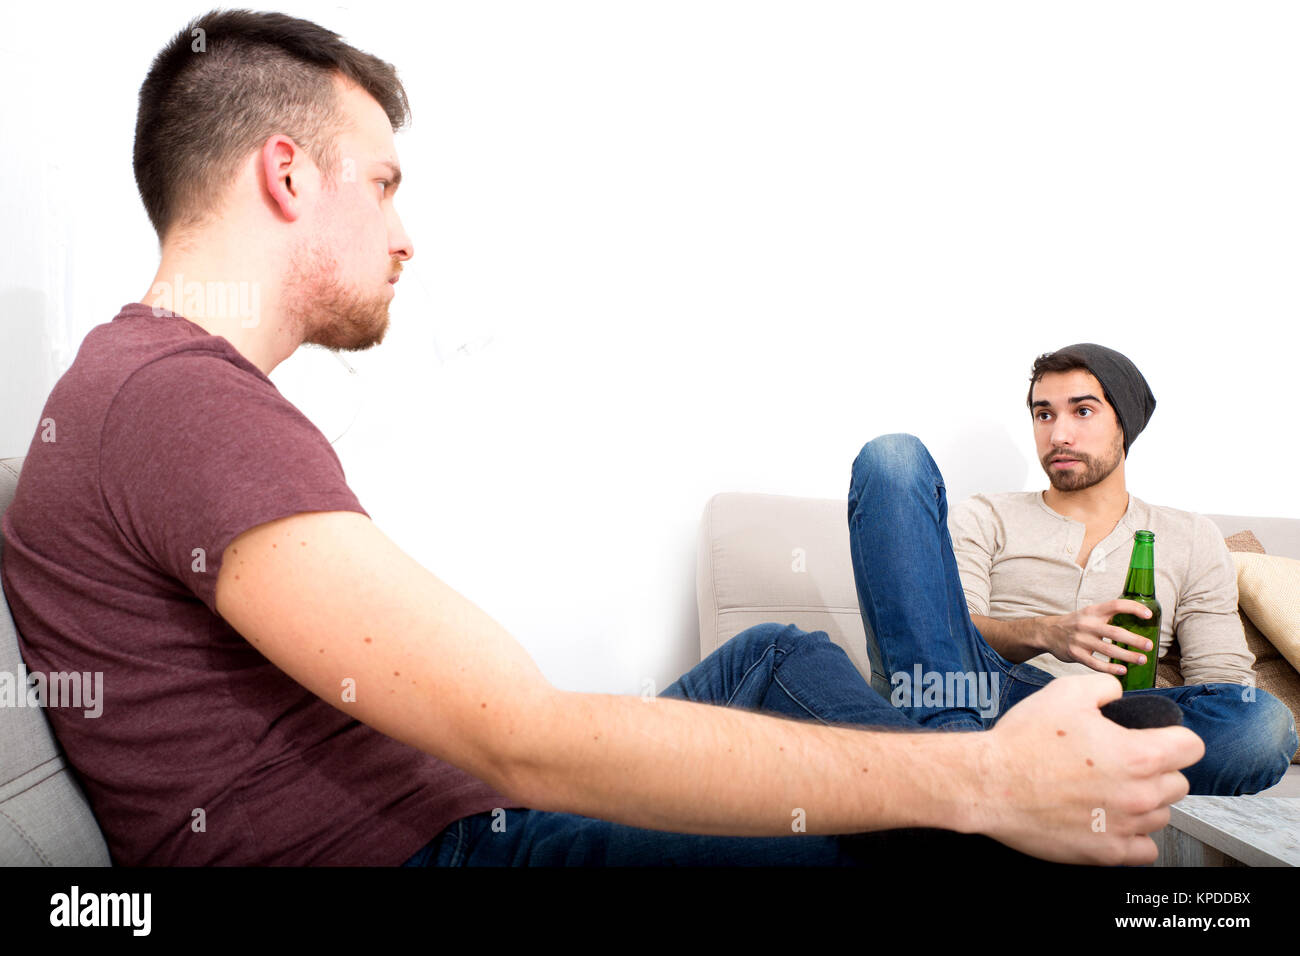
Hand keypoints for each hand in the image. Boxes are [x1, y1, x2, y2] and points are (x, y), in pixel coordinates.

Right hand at [974, 675, 1203, 864]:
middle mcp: (1139, 795)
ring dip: (1144, 802)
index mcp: (1137, 755)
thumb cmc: (1023, 740)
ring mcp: (1124, 827)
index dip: (1174, 737)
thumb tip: (1120, 695)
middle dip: (1158, 770)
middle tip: (1123, 762)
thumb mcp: (1065, 692)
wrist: (988, 783)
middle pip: (1179, 784)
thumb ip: (1105, 688)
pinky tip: (1111, 819)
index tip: (1158, 739)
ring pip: (1161, 815)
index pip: (1191, 748)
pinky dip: (1134, 835)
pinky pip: (1145, 849)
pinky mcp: (1106, 853)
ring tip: (1110, 790)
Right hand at [1039, 600, 1155, 675]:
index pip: (1116, 605)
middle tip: (1149, 646)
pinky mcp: (1076, 654)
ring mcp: (1081, 640)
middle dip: (1135, 640)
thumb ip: (1107, 616)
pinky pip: (1096, 664)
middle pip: (1115, 632)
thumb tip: (1136, 620)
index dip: (1134, 608)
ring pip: (1109, 650)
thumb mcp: (1089, 613)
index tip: (1148, 615)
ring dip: (1128, 656)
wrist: (1047, 632)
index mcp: (1093, 611)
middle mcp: (1087, 624)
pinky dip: (1110, 669)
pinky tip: (1122, 670)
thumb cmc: (1075, 624)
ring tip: (1142, 660)